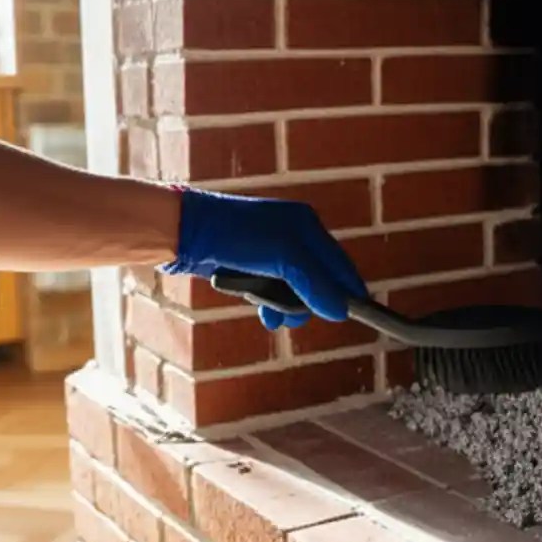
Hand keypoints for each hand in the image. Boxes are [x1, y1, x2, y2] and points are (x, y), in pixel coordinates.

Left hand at [159, 189, 366, 330]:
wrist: (184, 232)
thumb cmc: (236, 237)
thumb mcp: (284, 257)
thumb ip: (315, 283)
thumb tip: (341, 312)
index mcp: (306, 224)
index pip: (338, 263)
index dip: (347, 289)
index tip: (357, 314)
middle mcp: (292, 234)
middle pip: (317, 279)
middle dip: (307, 302)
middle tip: (294, 316)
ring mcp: (271, 249)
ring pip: (293, 288)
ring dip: (283, 305)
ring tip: (270, 315)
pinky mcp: (251, 262)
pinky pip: (271, 289)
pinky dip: (266, 300)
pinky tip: (259, 308)